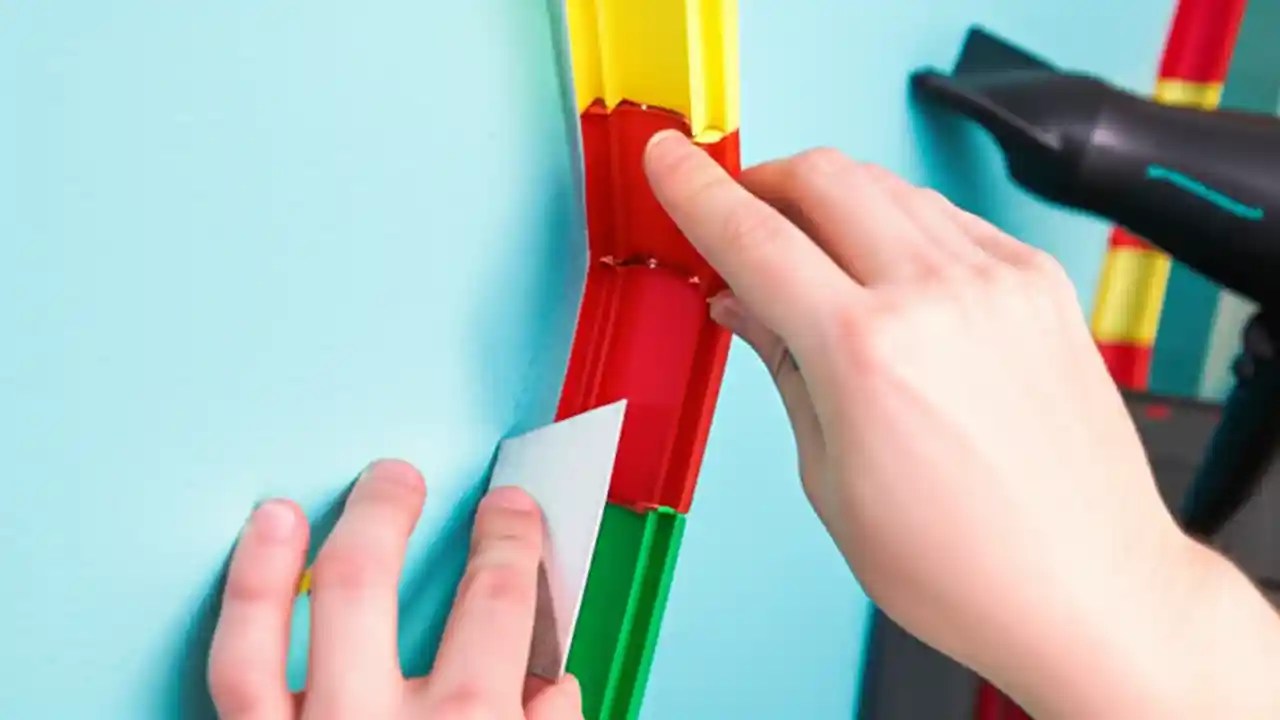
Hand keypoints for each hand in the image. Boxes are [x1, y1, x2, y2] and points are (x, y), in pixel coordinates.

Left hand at [207, 459, 581, 719]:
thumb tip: (552, 684)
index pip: (495, 602)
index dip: (507, 540)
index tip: (509, 511)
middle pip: (366, 585)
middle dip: (382, 513)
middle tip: (395, 480)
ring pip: (269, 628)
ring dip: (271, 556)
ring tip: (288, 507)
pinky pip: (232, 676)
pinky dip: (241, 612)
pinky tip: (253, 576)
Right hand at [643, 132, 1279, 717]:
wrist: (1089, 587)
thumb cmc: (961, 565)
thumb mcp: (830, 479)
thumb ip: (782, 367)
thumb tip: (739, 302)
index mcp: (867, 352)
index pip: (754, 238)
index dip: (695, 191)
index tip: (668, 162)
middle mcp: (937, 296)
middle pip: (822, 177)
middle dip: (763, 180)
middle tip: (738, 213)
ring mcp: (998, 280)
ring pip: (886, 186)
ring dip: (829, 197)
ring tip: (809, 251)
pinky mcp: (1039, 282)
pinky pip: (945, 217)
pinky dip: (896, 223)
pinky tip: (882, 268)